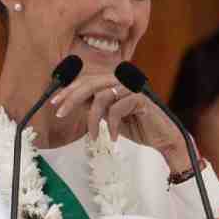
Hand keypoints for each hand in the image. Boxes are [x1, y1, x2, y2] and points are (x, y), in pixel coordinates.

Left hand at [51, 73, 189, 171]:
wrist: (163, 138)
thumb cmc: (137, 126)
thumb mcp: (109, 116)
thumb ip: (96, 106)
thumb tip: (73, 102)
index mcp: (114, 82)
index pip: (87, 80)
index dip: (69, 90)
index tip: (54, 103)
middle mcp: (123, 80)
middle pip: (91, 83)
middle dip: (72, 98)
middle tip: (60, 113)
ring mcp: (133, 87)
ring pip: (102, 96)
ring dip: (93, 119)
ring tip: (94, 136)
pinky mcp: (141, 98)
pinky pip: (117, 109)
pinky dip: (112, 125)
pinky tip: (114, 137)